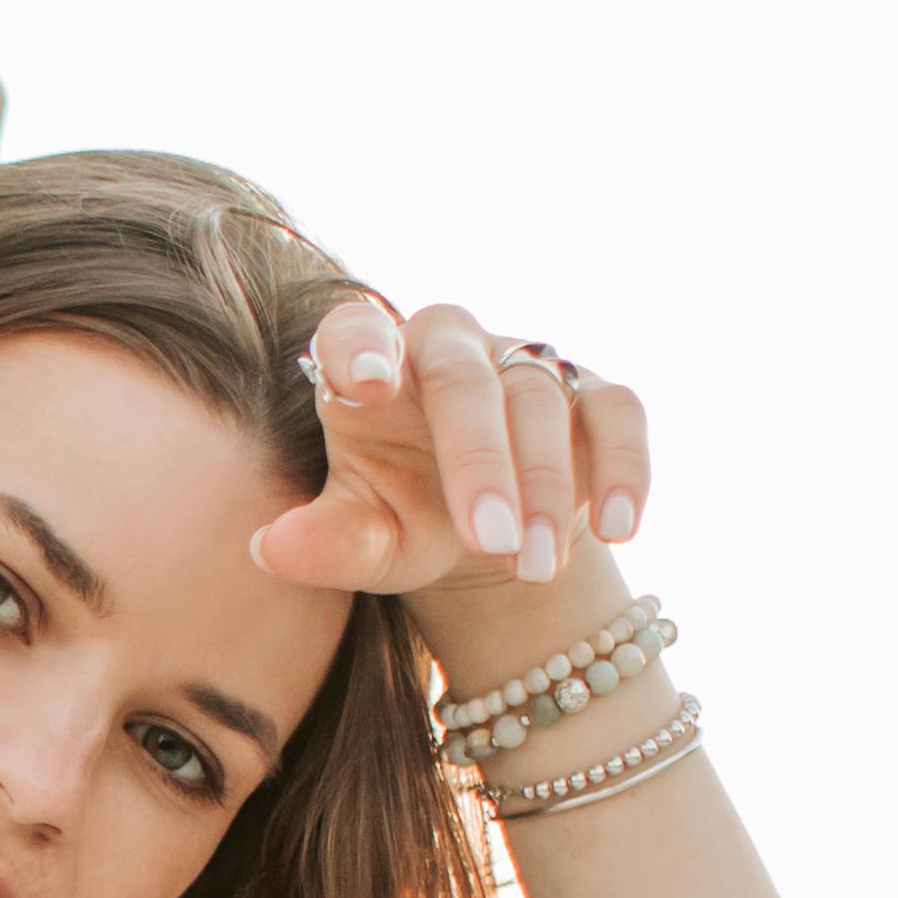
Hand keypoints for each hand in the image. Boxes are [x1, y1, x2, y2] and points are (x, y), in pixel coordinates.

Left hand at [246, 297, 649, 601]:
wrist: (488, 540)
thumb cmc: (406, 522)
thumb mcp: (366, 541)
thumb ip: (324, 543)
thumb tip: (270, 547)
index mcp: (371, 366)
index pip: (355, 329)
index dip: (358, 347)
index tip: (361, 384)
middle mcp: (447, 347)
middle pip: (463, 377)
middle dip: (480, 461)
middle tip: (490, 544)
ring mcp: (524, 364)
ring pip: (540, 401)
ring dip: (546, 490)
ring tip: (535, 569)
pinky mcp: (592, 394)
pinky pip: (617, 413)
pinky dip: (626, 467)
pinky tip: (622, 527)